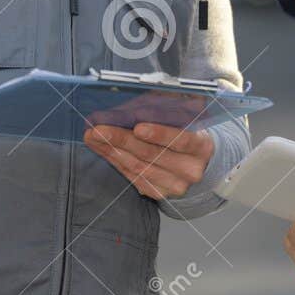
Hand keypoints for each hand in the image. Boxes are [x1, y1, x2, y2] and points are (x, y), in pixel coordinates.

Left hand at [84, 121, 215, 200]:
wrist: (201, 163)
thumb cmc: (190, 133)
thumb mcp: (189, 121)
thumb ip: (170, 112)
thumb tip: (139, 102)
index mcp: (201, 147)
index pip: (181, 140)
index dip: (159, 134)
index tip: (138, 127)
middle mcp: (190, 170)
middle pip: (152, 155)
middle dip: (122, 140)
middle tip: (99, 129)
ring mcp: (174, 185)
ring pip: (138, 167)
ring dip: (111, 150)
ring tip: (93, 136)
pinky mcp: (158, 192)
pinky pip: (132, 176)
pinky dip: (115, 160)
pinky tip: (102, 148)